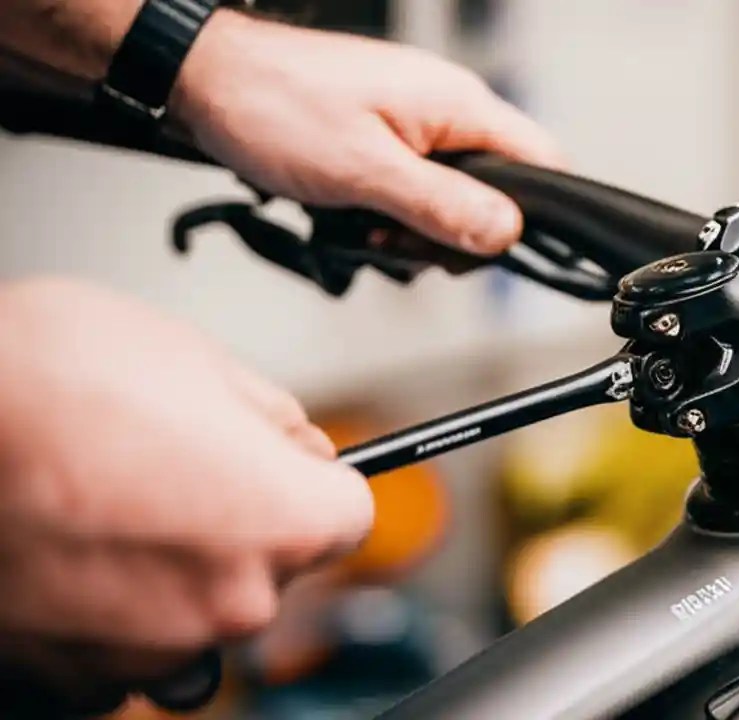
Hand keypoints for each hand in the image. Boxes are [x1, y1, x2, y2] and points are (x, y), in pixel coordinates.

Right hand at [0, 278, 372, 713]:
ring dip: (165, 574)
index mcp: (278, 523)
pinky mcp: (67, 682)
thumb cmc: (33, 381)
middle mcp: (224, 606)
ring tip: (96, 509)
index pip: (346, 514)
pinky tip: (61, 555)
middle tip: (164, 468)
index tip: (282, 464)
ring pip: (192, 615)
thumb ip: (268, 415)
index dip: (309, 477)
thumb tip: (295, 441)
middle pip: (270, 569)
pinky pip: (119, 652)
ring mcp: (143, 653)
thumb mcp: (188, 356)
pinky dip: (101, 615)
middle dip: (235, 522)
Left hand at [171, 10, 563, 255]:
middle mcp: (449, 109)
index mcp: (459, 106)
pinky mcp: (390, 134)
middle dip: (453, 234)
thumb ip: (443, 205)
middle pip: (498, 193)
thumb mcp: (365, 172)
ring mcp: (419, 121)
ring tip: (365, 228)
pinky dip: (392, 213)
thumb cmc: (274, 106)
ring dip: (415, 229)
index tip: (485, 249)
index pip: (543, 162)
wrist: (206, 78)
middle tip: (399, 242)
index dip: (533, 216)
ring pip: (455, 197)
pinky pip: (417, 188)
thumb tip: (506, 233)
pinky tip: (355, 218)